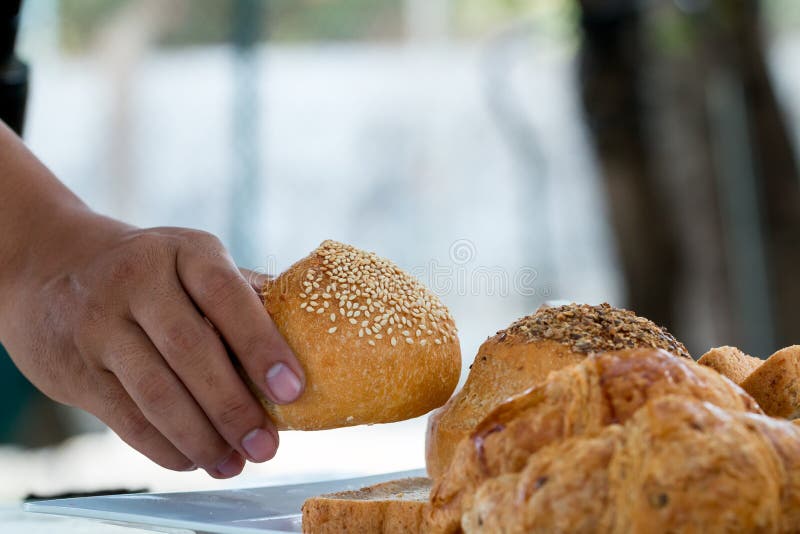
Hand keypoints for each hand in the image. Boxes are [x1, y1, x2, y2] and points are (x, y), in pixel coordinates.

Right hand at [0, 211, 304, 477]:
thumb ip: (245, 294)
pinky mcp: (75, 368)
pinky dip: (164, 447)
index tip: (292, 390)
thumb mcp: (194, 261)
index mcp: (185, 251)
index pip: (227, 295)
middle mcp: (139, 280)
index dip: (262, 345)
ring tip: (234, 463)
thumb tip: (312, 335)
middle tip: (266, 447)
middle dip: (234, 407)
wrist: (53, 268)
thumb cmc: (153, 271)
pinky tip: (194, 460)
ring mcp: (100, 324)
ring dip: (201, 437)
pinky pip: (125, 418)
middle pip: (191, 351)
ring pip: (156, 393)